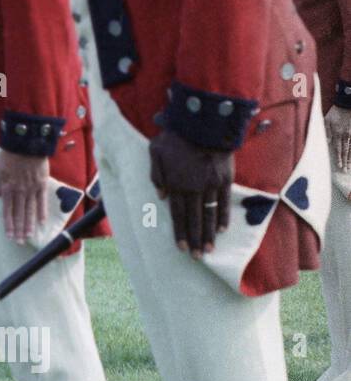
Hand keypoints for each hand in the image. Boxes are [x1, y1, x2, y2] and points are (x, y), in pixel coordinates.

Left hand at [0, 151, 49, 243]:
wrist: (26, 143)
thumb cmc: (9, 154)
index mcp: (7, 188)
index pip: (7, 211)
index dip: (9, 224)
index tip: (9, 236)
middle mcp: (19, 191)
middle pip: (19, 214)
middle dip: (19, 230)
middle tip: (20, 242)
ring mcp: (31, 189)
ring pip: (30, 211)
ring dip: (30, 225)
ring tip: (29, 237)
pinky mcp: (42, 184)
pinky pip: (42, 201)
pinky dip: (42, 212)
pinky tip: (42, 222)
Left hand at [149, 129, 232, 258]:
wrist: (202, 123)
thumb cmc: (175, 137)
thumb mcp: (155, 153)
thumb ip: (157, 176)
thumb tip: (162, 197)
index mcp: (175, 184)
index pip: (177, 215)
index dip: (179, 233)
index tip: (180, 248)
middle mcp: (193, 188)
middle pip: (194, 220)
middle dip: (194, 240)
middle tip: (196, 257)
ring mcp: (211, 185)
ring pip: (209, 215)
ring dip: (209, 234)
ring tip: (209, 250)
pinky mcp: (225, 179)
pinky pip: (224, 202)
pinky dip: (223, 217)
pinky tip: (222, 230)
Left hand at [327, 105, 350, 171]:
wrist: (347, 104)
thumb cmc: (335, 112)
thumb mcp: (327, 120)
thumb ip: (327, 131)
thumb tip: (328, 142)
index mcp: (337, 133)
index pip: (337, 149)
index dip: (339, 158)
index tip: (339, 166)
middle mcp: (345, 135)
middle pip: (345, 151)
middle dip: (345, 161)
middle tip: (345, 170)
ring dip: (350, 158)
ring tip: (350, 166)